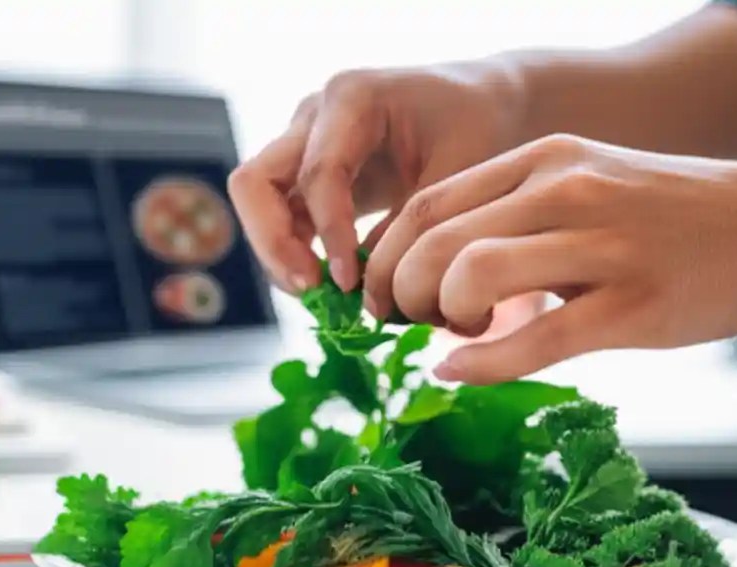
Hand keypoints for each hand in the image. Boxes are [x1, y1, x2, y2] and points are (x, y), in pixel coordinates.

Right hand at [228, 61, 525, 293]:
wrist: (482, 102)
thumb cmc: (478, 125)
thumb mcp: (462, 171)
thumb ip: (415, 223)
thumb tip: (372, 289)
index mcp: (353, 99)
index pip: (317, 174)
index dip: (329, 233)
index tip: (350, 282)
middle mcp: (314, 116)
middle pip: (255, 182)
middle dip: (273, 243)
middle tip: (312, 291)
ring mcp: (304, 144)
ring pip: (258, 203)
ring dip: (278, 254)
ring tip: (321, 297)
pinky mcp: (309, 175)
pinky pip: (281, 217)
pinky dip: (295, 253)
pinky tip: (332, 286)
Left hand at [363, 134, 736, 383]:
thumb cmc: (679, 216)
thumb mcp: (591, 183)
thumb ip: (520, 212)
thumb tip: (442, 268)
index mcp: (546, 160)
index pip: (428, 206)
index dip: (387, 258)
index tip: (383, 296)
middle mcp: (566, 191)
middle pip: (435, 243)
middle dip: (400, 294)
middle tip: (407, 324)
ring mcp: (601, 246)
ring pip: (473, 278)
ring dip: (439, 320)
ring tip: (453, 336)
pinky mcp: (634, 304)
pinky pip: (536, 338)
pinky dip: (480, 362)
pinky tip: (458, 370)